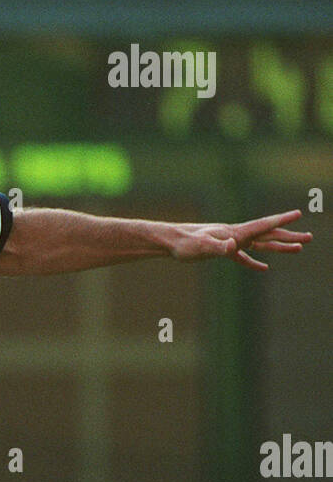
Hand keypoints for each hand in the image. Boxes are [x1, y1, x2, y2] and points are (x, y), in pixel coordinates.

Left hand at [169, 209, 310, 269]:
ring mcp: (231, 243)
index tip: (298, 214)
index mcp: (235, 232)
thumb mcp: (202, 247)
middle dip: (289, 236)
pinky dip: (255, 262)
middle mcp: (236, 235)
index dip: (281, 221)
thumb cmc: (185, 244)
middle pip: (268, 235)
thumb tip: (234, 246)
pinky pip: (244, 258)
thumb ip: (220, 247)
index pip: (263, 226)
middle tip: (309, 238)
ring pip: (260, 245)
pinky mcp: (223, 252)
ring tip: (298, 249)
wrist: (171, 241)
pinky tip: (264, 268)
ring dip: (279, 247)